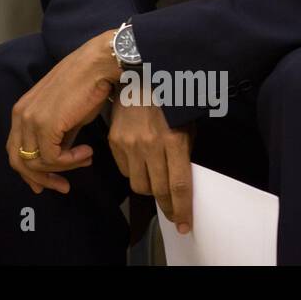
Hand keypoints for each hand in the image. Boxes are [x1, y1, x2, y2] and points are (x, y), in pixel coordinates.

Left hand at [6, 30, 121, 195]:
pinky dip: (71, 161)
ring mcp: (31, 119)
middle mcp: (20, 115)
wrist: (96, 66)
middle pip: (18, 161)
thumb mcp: (66, 118)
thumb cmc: (86, 87)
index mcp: (21, 112)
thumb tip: (58, 162)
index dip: (28, 172)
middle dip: (41, 178)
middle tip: (63, 186)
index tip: (47, 184)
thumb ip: (57, 139)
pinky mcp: (46, 123)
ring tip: (85, 159)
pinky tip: (88, 152)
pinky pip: (53, 157)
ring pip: (37, 162)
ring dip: (63, 168)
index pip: (14, 150)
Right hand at [108, 91, 195, 232]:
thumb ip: (183, 154)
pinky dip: (134, 173)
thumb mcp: (186, 126)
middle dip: (168, 207)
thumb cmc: (171, 100)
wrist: (140, 74)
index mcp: (173, 140)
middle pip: (157, 190)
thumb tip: (180, 184)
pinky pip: (124, 170)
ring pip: (138, 184)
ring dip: (149, 190)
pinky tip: (141, 164)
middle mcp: (149, 145)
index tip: (185, 225)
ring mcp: (129, 143)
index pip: (178, 186)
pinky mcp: (114, 140)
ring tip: (156, 185)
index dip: (182, 209)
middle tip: (174, 214)